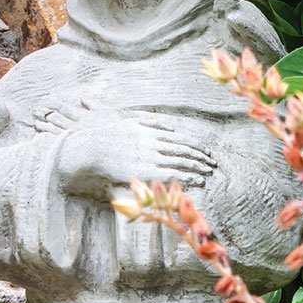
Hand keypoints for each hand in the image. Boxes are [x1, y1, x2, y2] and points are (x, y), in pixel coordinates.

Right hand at [42, 101, 216, 197]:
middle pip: (183, 147)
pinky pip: (172, 173)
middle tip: (213, 161)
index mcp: (148, 129)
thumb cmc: (103, 139)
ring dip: (197, 166)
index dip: (193, 143)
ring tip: (210, 171)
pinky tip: (199, 180)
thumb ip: (145, 123)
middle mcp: (152, 140)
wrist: (88, 148)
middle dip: (199, 155)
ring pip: (180, 160)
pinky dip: (187, 176)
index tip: (205, 149)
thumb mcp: (126, 122)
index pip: (178, 136)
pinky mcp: (145, 169)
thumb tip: (159, 123)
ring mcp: (149, 155)